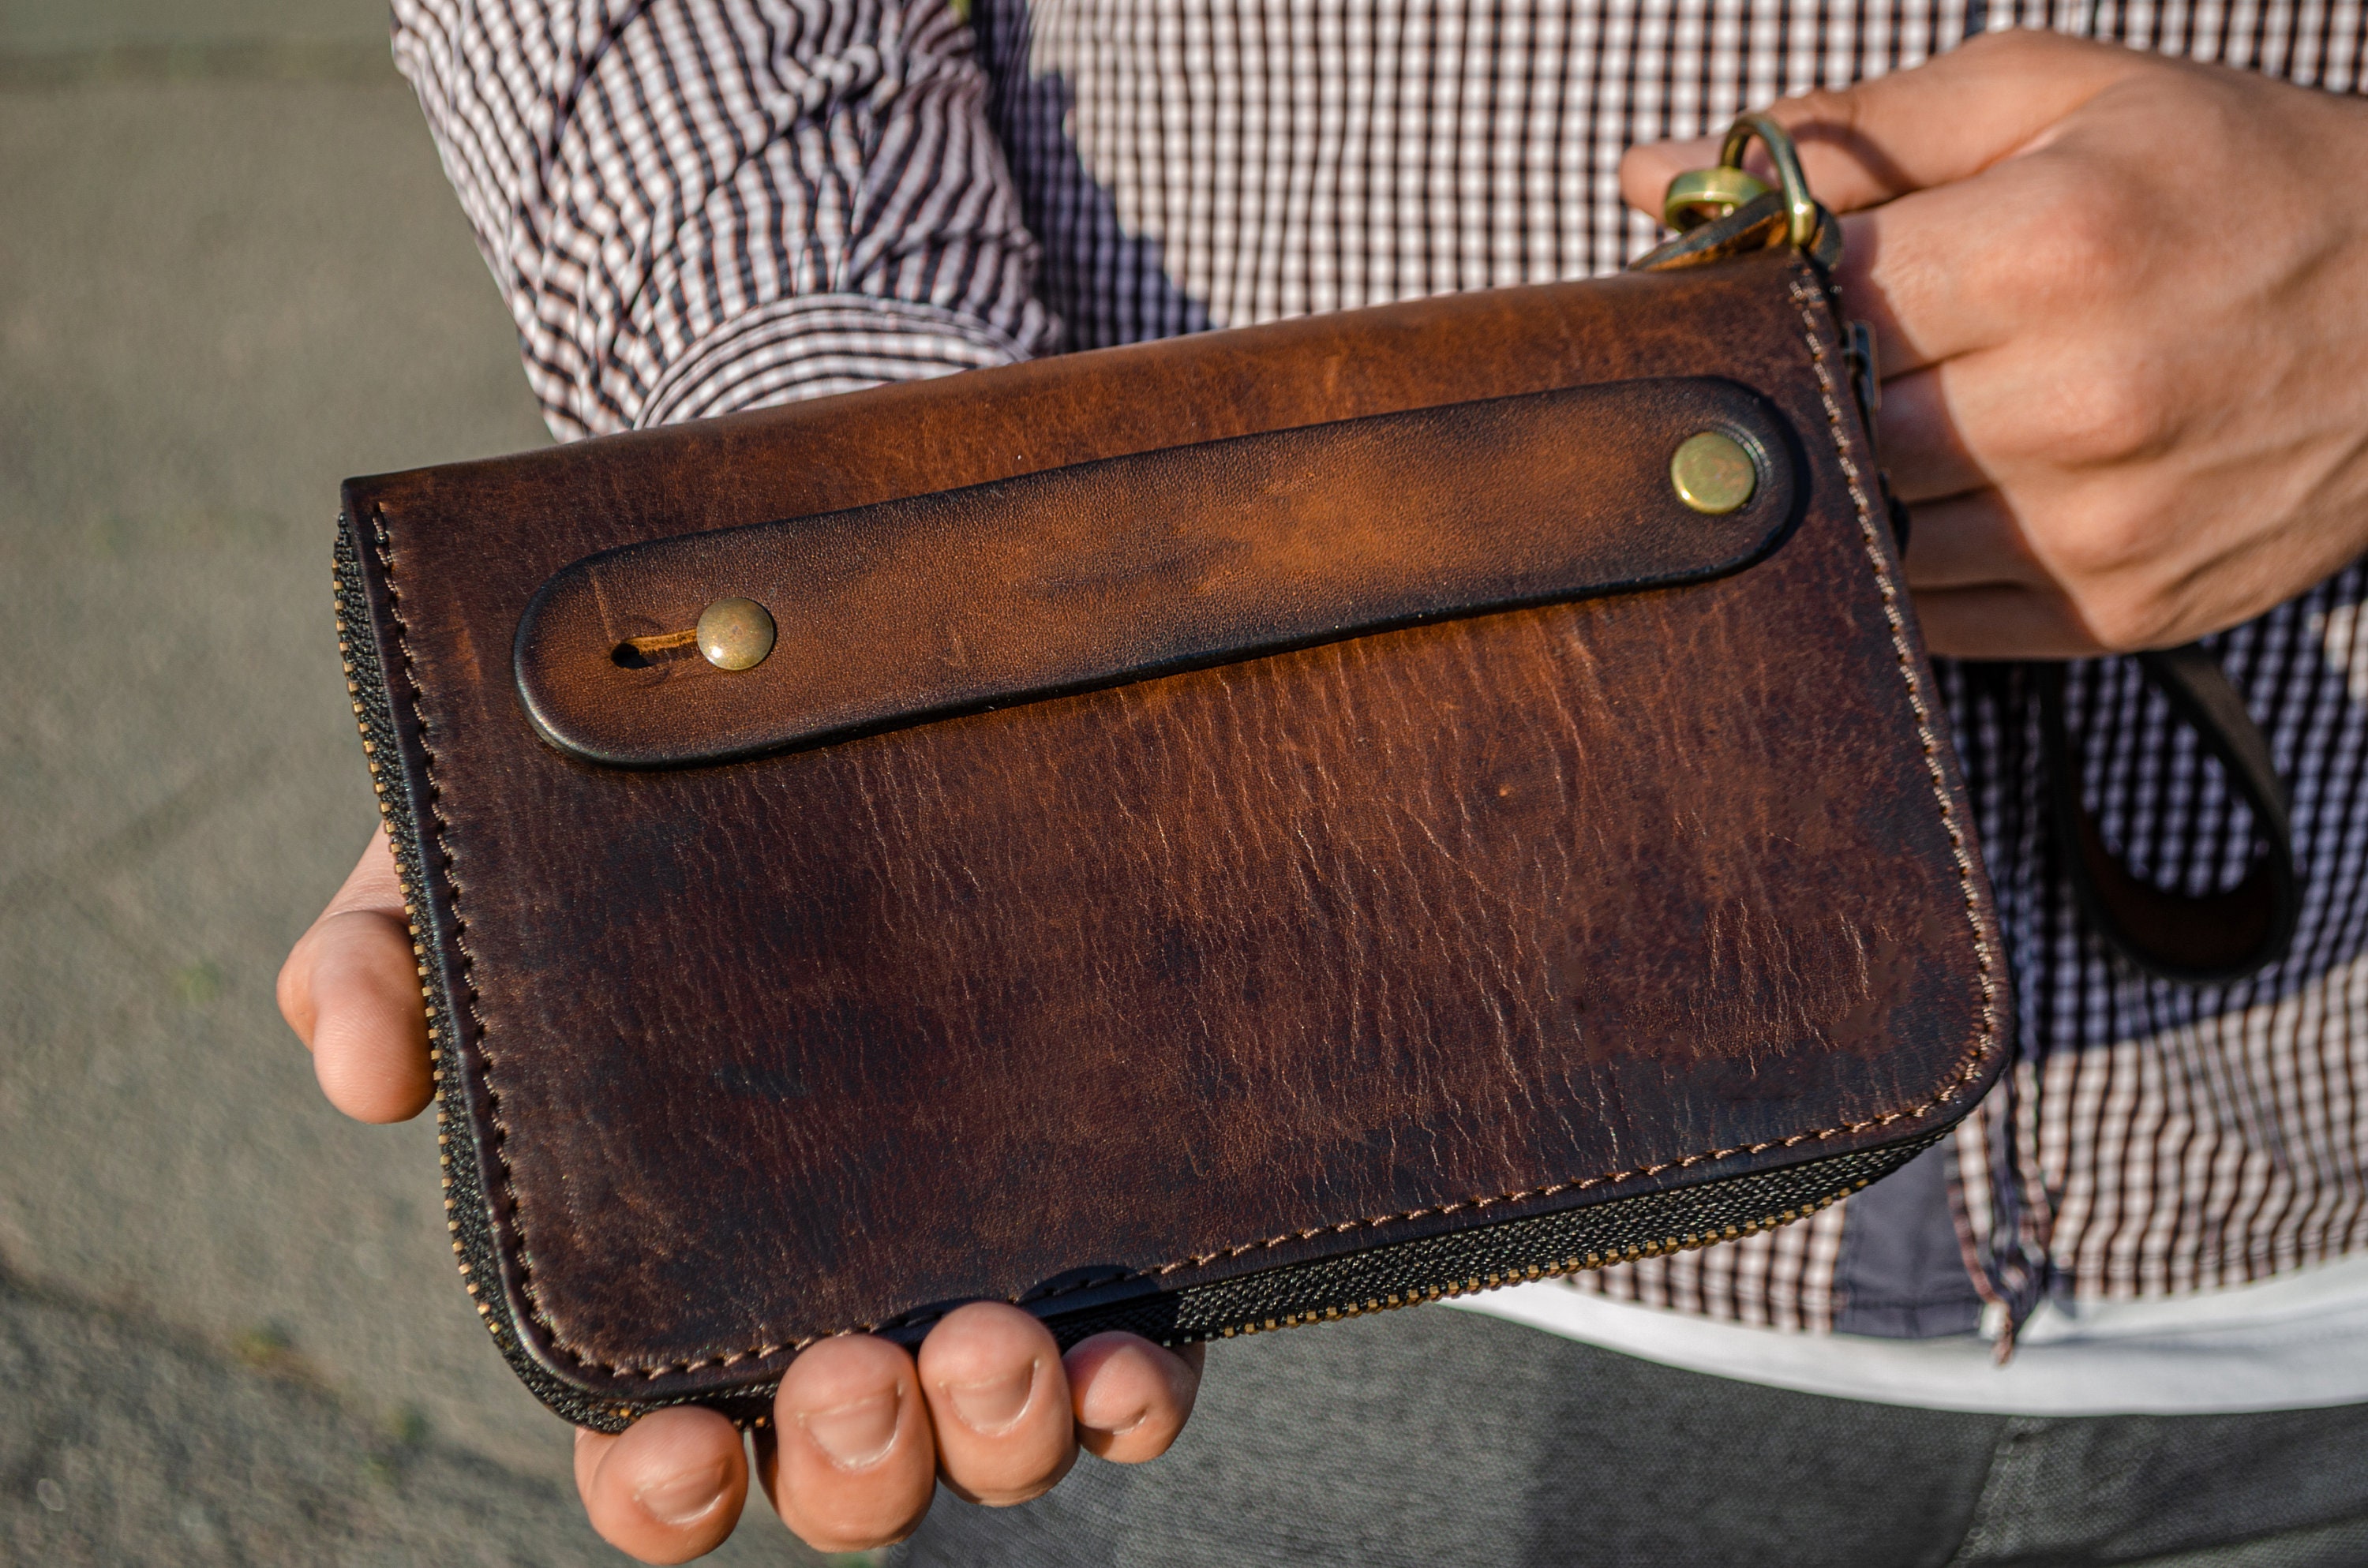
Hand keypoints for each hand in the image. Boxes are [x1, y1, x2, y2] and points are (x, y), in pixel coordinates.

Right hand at [281, 830, 1203, 1560]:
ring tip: (996, 1340)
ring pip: (991, 1440)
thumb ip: (380, 953)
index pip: (656, 1450)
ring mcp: (973, 1265)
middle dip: (855, 1464)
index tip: (682, 1451)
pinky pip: (1132, 1365)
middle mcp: (833, 1294)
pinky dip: (1136, 1397)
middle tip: (858, 1370)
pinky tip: (1133, 1361)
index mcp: (675, 1271)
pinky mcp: (1101, 1220)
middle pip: (845, 1473)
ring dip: (1000, 1435)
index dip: (660, 1492)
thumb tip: (362, 1073)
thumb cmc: (612, 838)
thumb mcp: (476, 874)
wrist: (791, 721)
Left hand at [1622, 32, 2367, 658]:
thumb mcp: (2060, 96)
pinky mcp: (2109, 613)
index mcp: (2052, 251)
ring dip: (1832, 490)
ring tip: (1862, 425)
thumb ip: (1853, 136)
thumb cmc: (2233, 182)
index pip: (1804, 302)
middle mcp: (2072, 403)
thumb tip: (1652, 180)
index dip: (1743, 300)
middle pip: (1820, 431)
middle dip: (1781, 400)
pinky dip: (1895, 563)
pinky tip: (1919, 499)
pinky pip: (1928, 613)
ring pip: (1861, 536)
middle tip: (1781, 365)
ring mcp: (2092, 529)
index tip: (1734, 292)